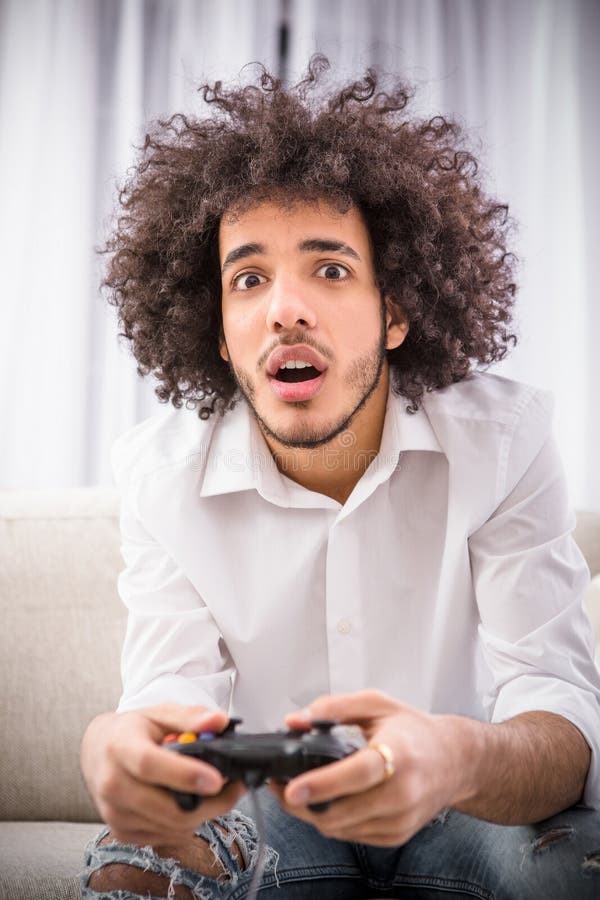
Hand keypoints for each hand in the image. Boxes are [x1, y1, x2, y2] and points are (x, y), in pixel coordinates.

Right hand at [80, 703, 246, 844]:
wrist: (97, 751)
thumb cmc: (132, 730)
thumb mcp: (159, 713)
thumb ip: (190, 716)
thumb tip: (219, 722)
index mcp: (120, 747)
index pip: (151, 765)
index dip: (184, 775)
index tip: (217, 779)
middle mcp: (112, 784)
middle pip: (166, 807)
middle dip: (210, 802)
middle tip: (236, 787)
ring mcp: (115, 813)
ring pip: (171, 826)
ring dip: (202, 813)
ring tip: (216, 792)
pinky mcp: (121, 833)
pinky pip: (165, 836)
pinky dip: (185, 823)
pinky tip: (190, 802)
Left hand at [269, 689, 467, 846]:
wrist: (454, 760)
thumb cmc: (414, 730)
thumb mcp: (377, 704)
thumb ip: (334, 708)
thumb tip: (296, 721)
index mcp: (398, 754)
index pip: (357, 774)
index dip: (322, 783)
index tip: (292, 788)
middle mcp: (402, 792)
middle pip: (343, 811)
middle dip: (303, 805)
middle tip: (279, 788)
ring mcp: (401, 819)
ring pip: (342, 829)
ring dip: (313, 815)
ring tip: (297, 793)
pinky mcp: (397, 835)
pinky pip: (352, 836)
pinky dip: (334, 821)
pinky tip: (326, 802)